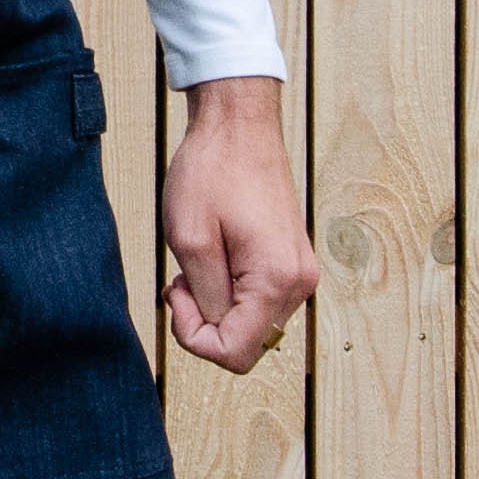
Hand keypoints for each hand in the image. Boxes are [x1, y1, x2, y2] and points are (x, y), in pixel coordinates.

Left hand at [161, 75, 316, 372]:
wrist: (238, 125)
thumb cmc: (211, 171)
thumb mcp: (190, 240)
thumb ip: (204, 298)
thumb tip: (216, 331)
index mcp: (277, 280)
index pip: (236, 353)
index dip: (194, 337)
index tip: (177, 293)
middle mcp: (300, 283)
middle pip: (247, 344)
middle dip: (205, 322)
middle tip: (183, 278)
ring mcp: (300, 272)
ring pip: (252, 324)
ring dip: (217, 306)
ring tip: (199, 262)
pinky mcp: (292, 262)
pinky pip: (259, 301)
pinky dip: (231, 292)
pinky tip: (215, 259)